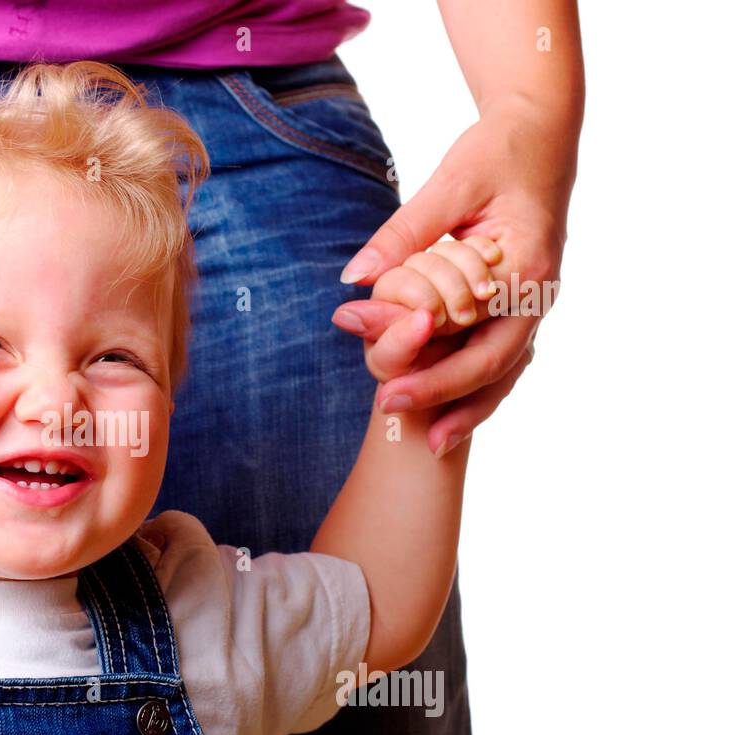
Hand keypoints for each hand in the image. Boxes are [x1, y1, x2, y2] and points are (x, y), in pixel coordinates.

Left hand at [331, 101, 572, 450]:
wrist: (542, 130)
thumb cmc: (497, 151)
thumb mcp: (449, 183)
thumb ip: (403, 233)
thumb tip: (354, 279)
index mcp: (526, 263)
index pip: (473, 328)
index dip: (428, 360)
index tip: (383, 383)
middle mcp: (539, 290)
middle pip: (496, 363)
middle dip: (445, 395)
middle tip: (391, 413)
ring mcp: (535, 300)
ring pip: (506, 369)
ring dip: (470, 406)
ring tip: (431, 442)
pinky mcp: (521, 302)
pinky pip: (503, 354)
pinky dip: (478, 385)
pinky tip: (451, 413)